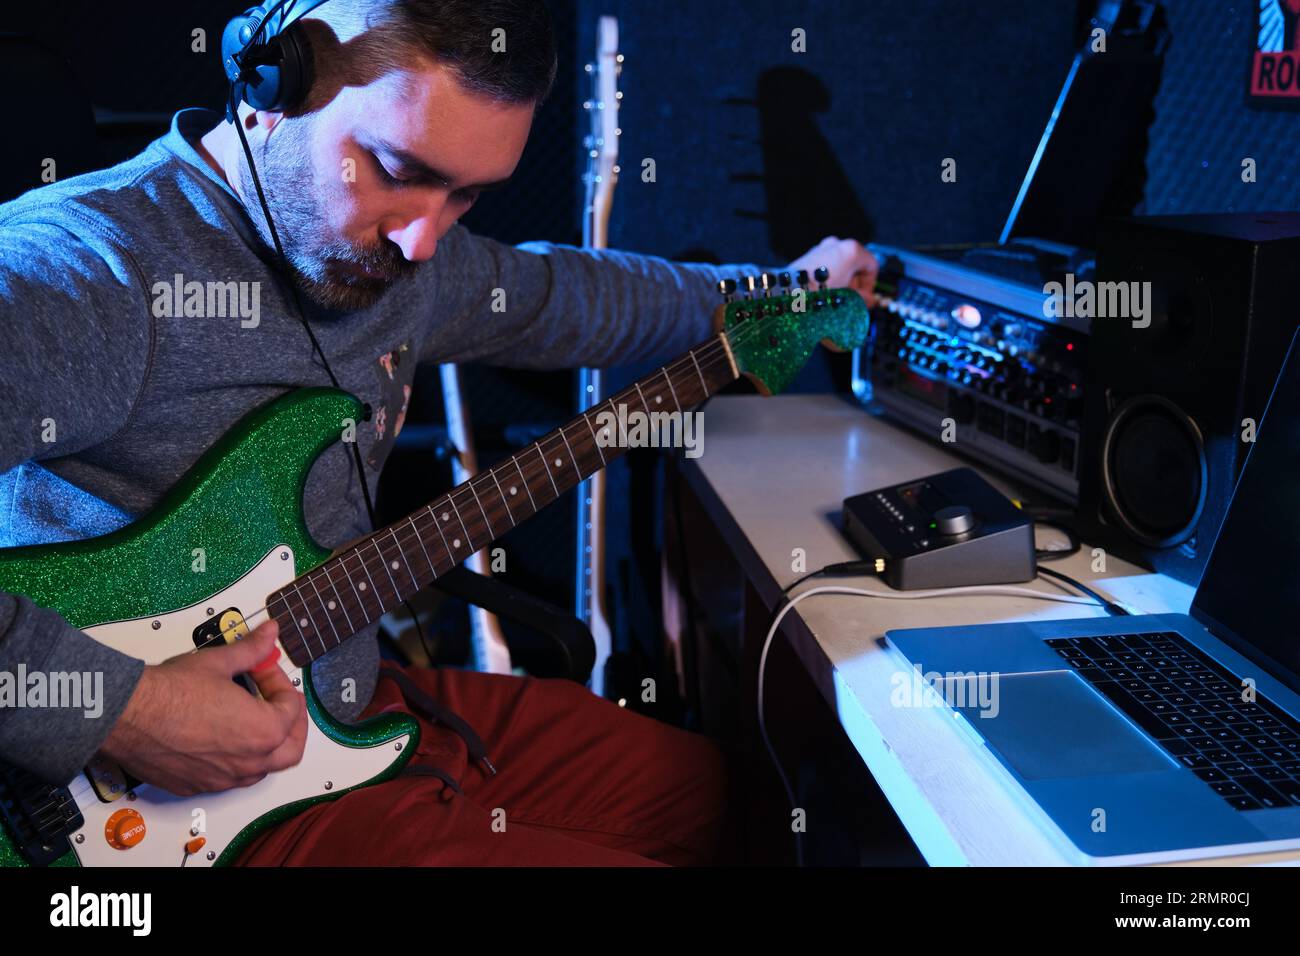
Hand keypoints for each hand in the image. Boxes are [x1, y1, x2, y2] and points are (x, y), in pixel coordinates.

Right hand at [100, 619, 307, 796]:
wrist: (126, 715)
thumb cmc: (169, 692)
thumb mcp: (219, 662)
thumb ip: (252, 649)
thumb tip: (269, 633)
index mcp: (263, 732)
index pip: (292, 710)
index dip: (280, 683)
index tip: (265, 671)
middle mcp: (247, 762)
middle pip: (290, 751)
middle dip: (291, 725)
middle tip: (279, 704)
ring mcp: (221, 779)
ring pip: (260, 769)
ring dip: (265, 745)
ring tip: (252, 719)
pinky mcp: (195, 787)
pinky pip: (228, 779)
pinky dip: (235, 760)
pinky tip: (222, 739)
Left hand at [788, 236, 878, 306]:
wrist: (790, 293)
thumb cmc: (820, 294)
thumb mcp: (849, 299)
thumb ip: (863, 298)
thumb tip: (869, 300)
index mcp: (852, 250)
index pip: (872, 266)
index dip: (870, 285)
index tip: (865, 298)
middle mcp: (837, 244)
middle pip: (857, 264)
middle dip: (856, 284)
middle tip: (852, 300)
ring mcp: (822, 248)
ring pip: (842, 265)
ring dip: (843, 281)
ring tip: (836, 298)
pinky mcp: (810, 255)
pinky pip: (828, 264)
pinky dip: (831, 276)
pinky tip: (825, 292)